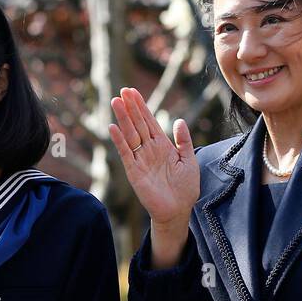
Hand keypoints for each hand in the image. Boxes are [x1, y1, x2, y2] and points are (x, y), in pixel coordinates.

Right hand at [109, 86, 199, 233]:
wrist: (178, 210)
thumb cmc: (185, 187)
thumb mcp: (188, 160)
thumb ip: (183, 140)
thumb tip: (179, 121)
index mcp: (162, 145)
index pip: (149, 121)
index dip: (141, 107)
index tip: (133, 92)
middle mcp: (149, 150)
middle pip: (137, 124)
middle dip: (130, 108)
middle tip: (122, 90)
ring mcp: (140, 160)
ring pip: (130, 135)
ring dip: (123, 119)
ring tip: (116, 102)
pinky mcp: (134, 172)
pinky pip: (125, 154)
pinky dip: (119, 141)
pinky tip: (113, 128)